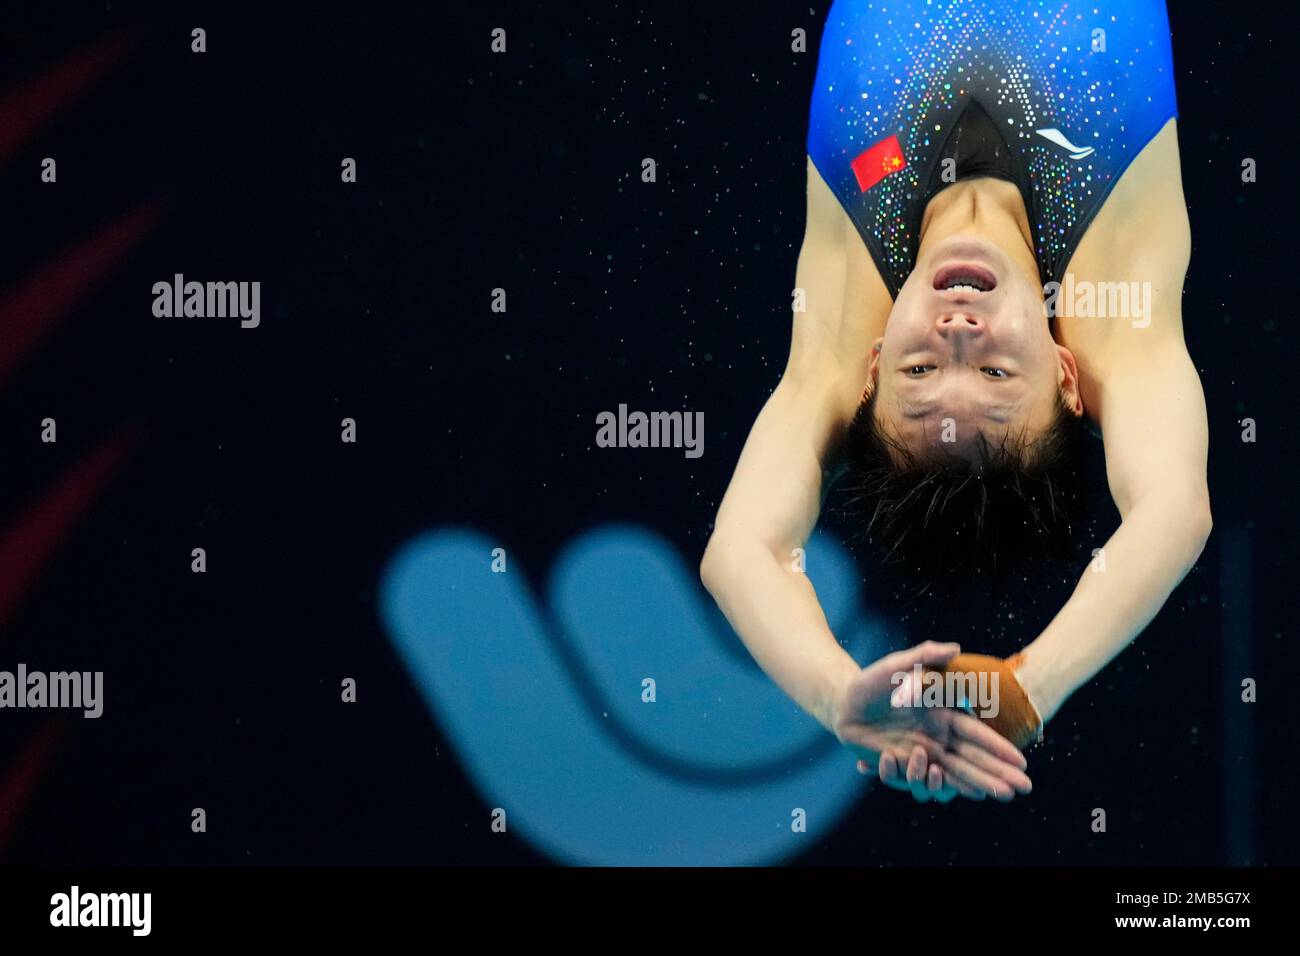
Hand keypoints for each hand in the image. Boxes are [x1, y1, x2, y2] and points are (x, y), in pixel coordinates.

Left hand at [830, 641, 1032, 802]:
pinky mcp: (896, 766)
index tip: (1021, 762)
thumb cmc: (874, 680)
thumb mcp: (898, 664)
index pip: (977, 736)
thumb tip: (954, 646)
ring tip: (980, 789)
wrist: (844, 700)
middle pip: (972, 762)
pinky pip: (910, 778)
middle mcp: (936, 740)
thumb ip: (924, 655)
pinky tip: (919, 771)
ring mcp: (917, 755)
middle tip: (1022, 788)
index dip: (998, 749)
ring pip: (947, 776)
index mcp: (943, 718)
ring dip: (966, 784)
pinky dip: (915, 777)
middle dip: (997, 776)